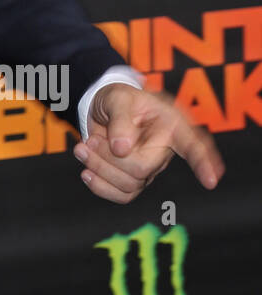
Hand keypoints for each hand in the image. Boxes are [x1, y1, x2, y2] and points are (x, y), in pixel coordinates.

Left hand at [73, 82, 223, 203]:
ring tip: (83, 147)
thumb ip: (121, 120)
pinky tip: (87, 172)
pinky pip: (121, 195)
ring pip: (129, 185)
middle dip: (109, 157)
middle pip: (142, 169)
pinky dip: (99, 186)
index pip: (193, 145)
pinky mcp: (134, 180)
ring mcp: (150, 168)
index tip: (211, 179)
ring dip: (98, 167)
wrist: (101, 108)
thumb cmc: (117, 99)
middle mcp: (164, 149)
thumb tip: (123, 148)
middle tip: (90, 141)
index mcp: (171, 125)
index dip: (203, 161)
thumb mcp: (117, 98)